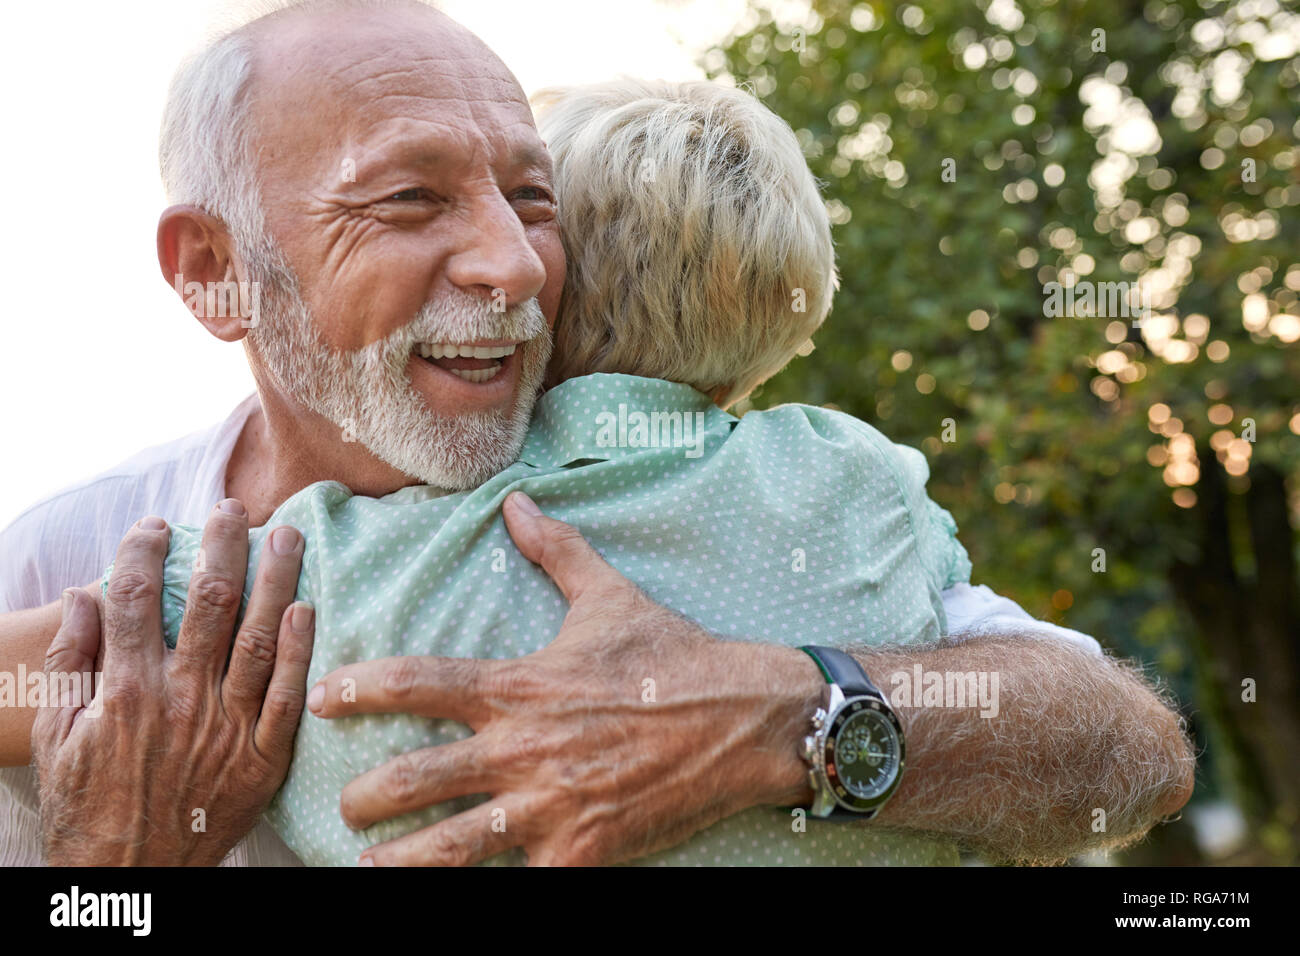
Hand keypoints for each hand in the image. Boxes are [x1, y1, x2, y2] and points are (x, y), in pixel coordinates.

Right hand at [32, 500, 315, 865]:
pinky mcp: (262, 757)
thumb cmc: (88, 805)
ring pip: (257, 638)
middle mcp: (181, 700)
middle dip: (222, 547)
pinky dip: (298, 650)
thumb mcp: (58, 737)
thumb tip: (84, 595)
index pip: (136, 601)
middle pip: (208, 605)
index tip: (156, 526)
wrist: (131, 875)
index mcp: (126, 691)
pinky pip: (286, 695)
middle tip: (234, 508)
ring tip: (288, 536)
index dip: (144, 554)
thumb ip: (72, 663)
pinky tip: (308, 609)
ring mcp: (226, 728)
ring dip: (275, 581)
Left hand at [309, 491, 820, 865]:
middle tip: (344, 803)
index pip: (417, 683)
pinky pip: (519, 880)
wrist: (745, 720)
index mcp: (520, 686)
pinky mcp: (583, 852)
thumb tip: (514, 504)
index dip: (360, 689)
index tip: (324, 695)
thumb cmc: (673, 655)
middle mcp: (523, 749)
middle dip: (364, 795)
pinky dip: (490, 887)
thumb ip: (554, 550)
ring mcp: (551, 806)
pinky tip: (470, 891)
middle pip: (413, 778)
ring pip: (450, 846)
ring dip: (398, 861)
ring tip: (366, 866)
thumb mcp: (609, 596)